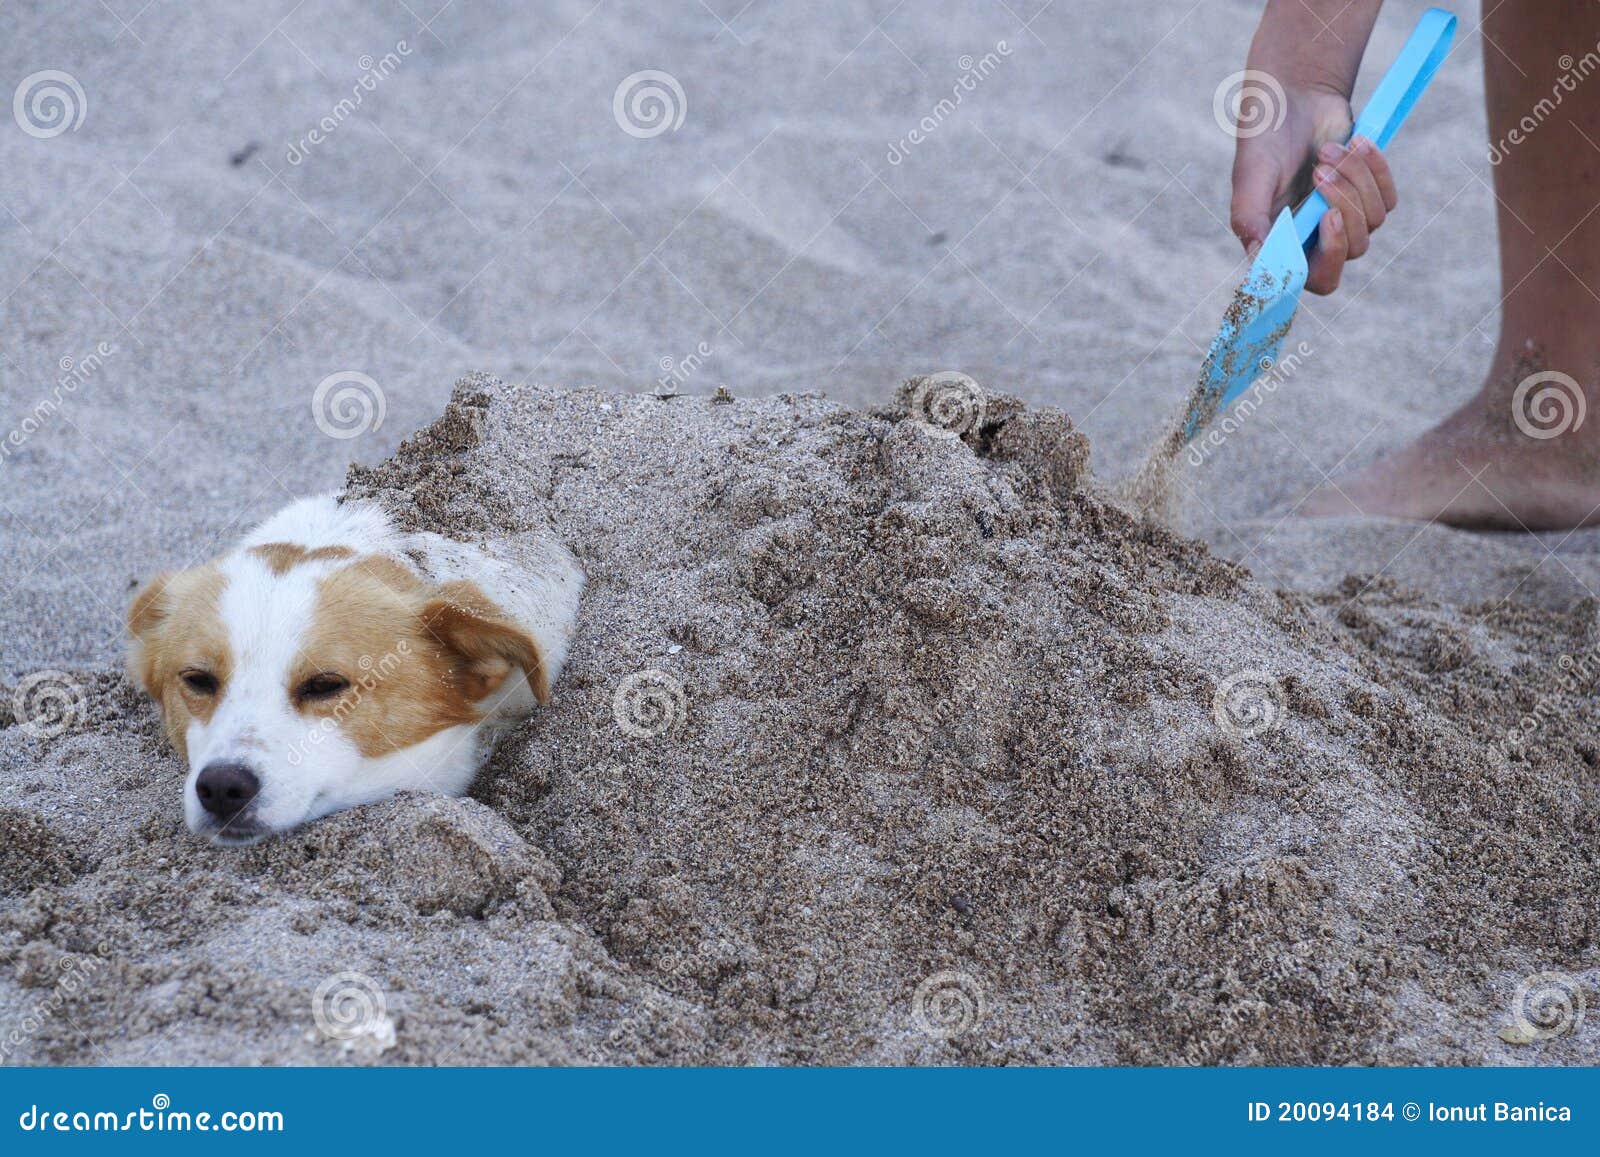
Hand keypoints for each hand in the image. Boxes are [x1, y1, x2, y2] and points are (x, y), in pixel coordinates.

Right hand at [1229, 83, 1398, 294]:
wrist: (1294, 100)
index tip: (1328, 216)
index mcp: (1284, 244)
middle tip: (1320, 171)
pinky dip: (1375, 168)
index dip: (1329, 257)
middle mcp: (1315, 238)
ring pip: (1373, 221)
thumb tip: (1257, 258)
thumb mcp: (1251, 177)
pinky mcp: (1368, 196)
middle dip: (1344, 206)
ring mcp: (1346, 218)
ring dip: (1355, 180)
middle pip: (1353, 250)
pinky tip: (1356, 142)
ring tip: (1328, 150)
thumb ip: (1249, 218)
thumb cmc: (1264, 139)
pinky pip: (1388, 197)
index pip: (1316, 278)